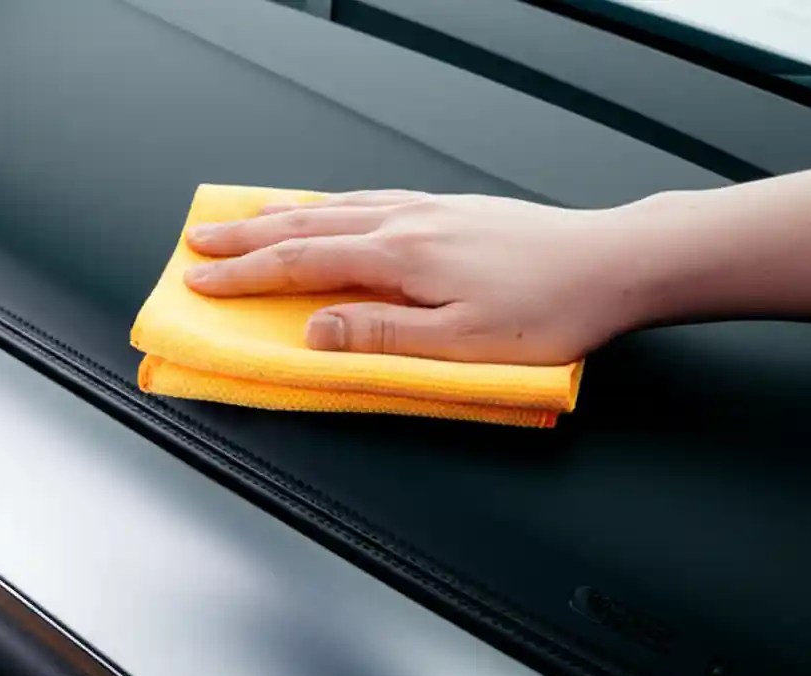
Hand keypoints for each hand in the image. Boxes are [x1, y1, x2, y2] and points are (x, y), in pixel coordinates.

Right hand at [184, 190, 638, 364]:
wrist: (610, 263)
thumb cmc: (547, 310)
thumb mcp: (459, 342)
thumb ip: (379, 335)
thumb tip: (313, 332)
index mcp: (400, 255)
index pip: (301, 264)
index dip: (245, 275)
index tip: (200, 281)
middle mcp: (406, 221)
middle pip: (307, 224)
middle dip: (246, 237)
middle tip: (199, 243)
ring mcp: (428, 208)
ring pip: (336, 205)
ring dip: (282, 214)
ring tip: (246, 219)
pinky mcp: (450, 208)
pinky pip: (369, 198)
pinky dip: (331, 203)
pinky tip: (329, 206)